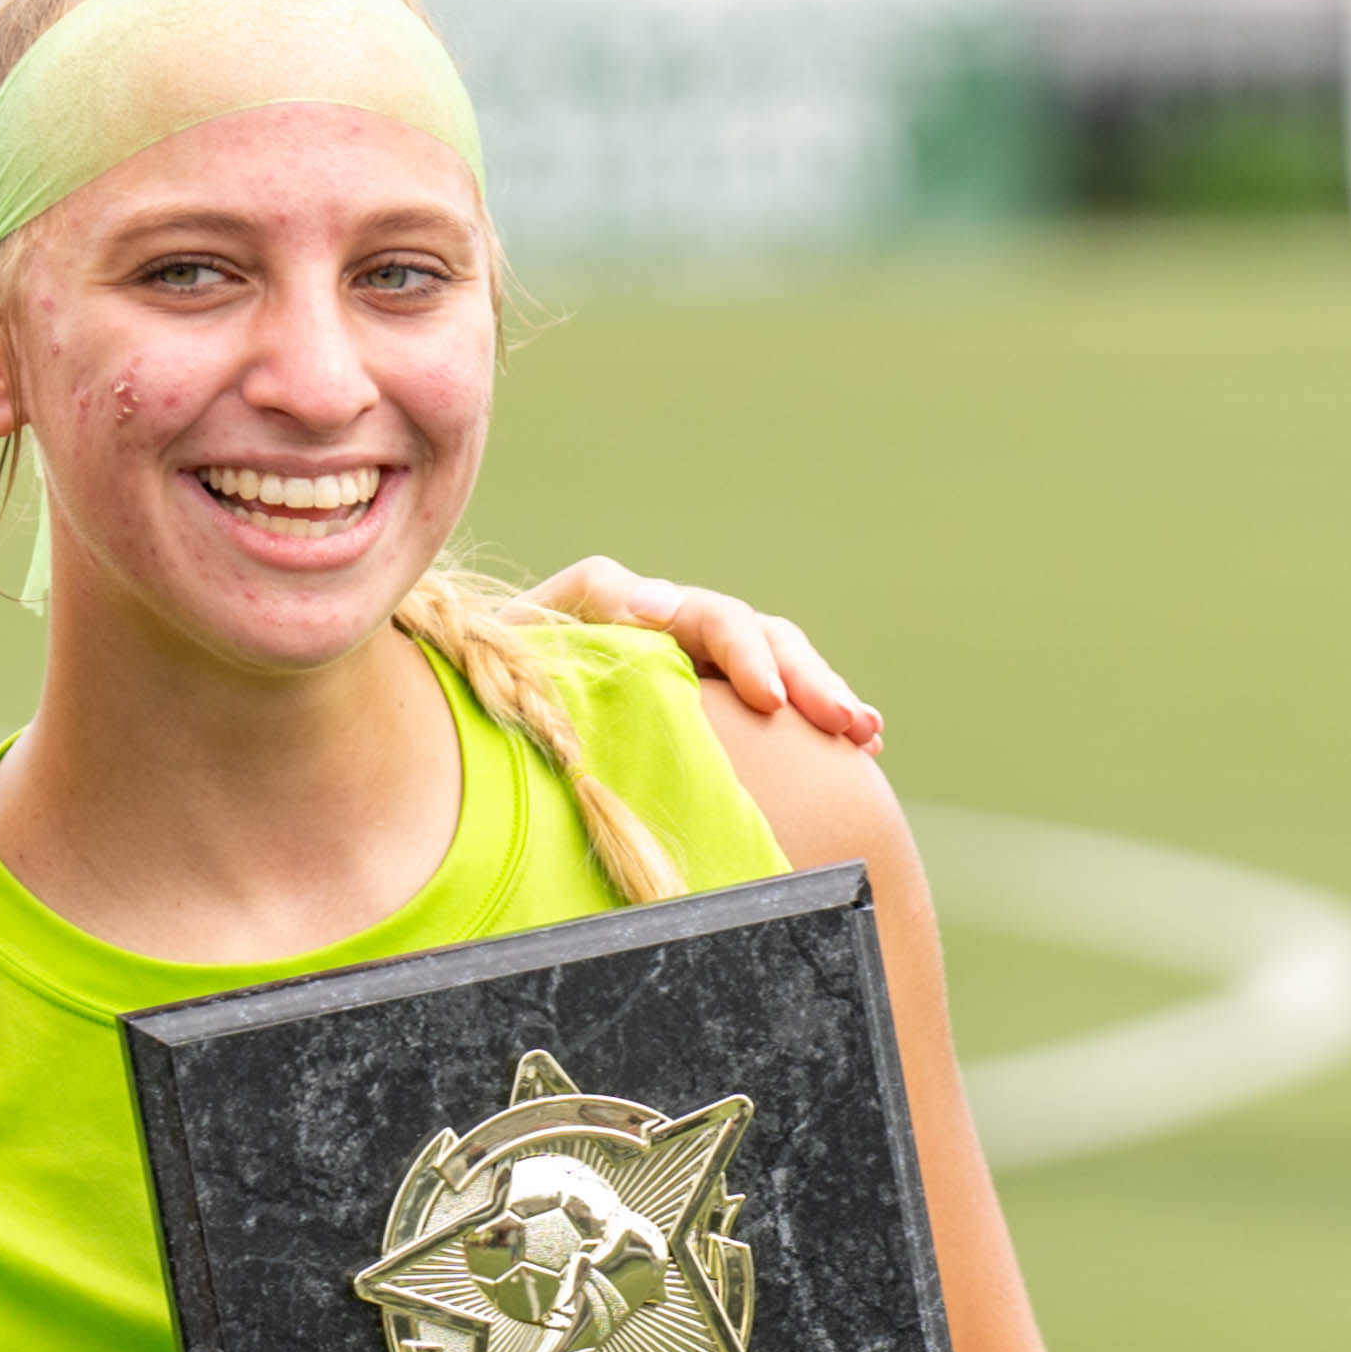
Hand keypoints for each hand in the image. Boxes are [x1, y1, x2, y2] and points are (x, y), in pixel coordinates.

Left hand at [523, 555, 882, 750]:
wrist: (486, 731)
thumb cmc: (493, 697)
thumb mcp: (520, 655)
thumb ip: (580, 614)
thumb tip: (650, 605)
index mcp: (623, 611)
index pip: (701, 615)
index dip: (737, 651)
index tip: (767, 699)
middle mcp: (668, 629)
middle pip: (749, 633)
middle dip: (800, 675)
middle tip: (839, 721)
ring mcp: (695, 666)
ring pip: (776, 662)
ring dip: (823, 692)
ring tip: (863, 733)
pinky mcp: (715, 707)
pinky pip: (781, 705)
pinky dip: (821, 719)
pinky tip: (864, 747)